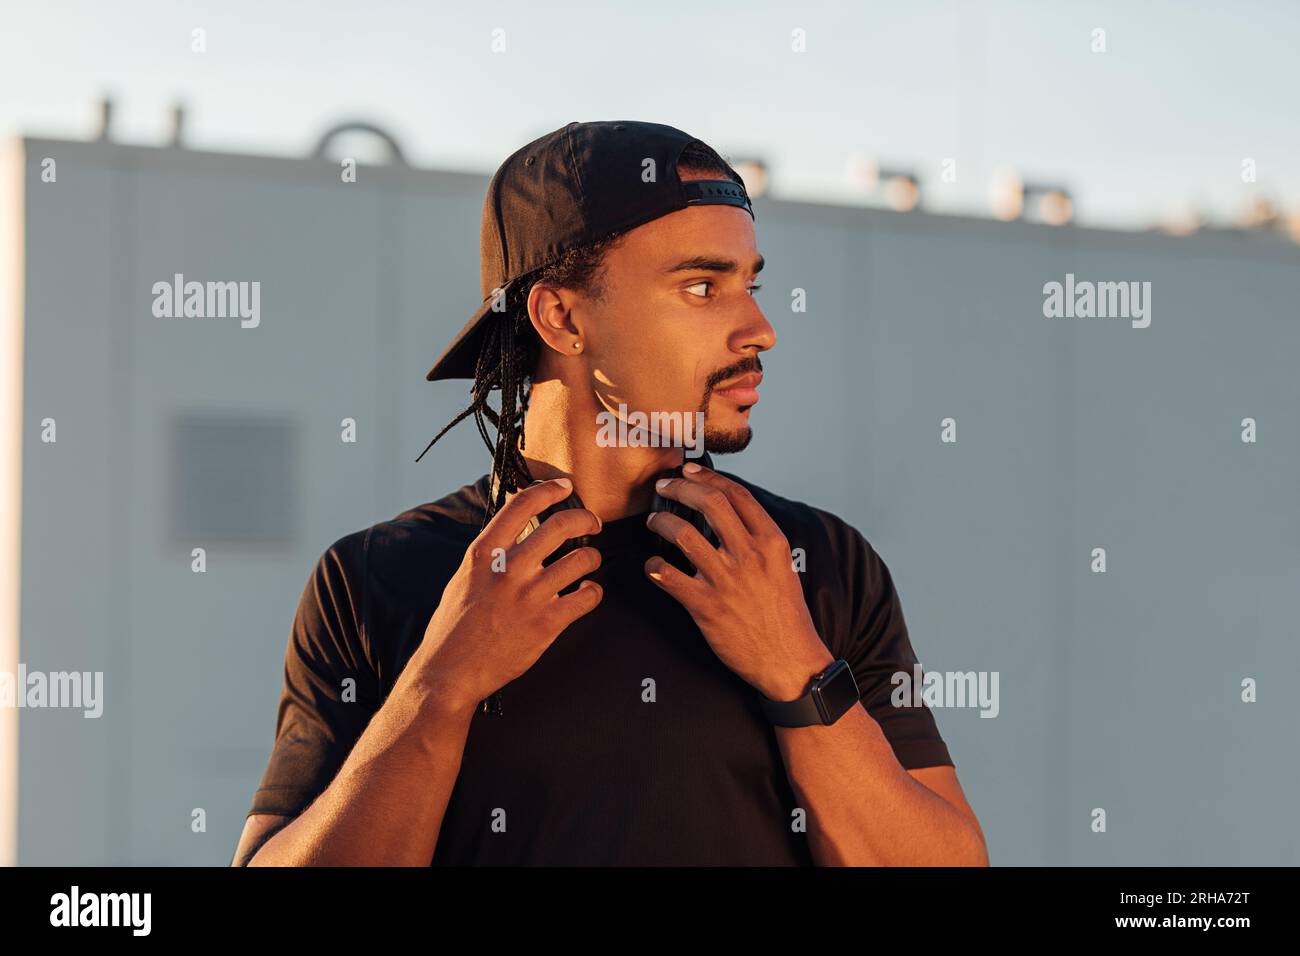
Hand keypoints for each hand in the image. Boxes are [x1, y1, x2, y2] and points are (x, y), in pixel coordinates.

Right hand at [410, 478, 603, 712]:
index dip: (549, 490)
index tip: (564, 487)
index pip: (521, 504)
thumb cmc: (454, 627)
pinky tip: (587, 593)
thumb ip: (490, 554)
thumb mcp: (464, 577)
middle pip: (561, 525)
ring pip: (582, 559)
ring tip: (589, 561)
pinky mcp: (547, 624)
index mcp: (484, 554)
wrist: (450, 672)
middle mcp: (508, 569)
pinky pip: (588, 597)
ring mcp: (529, 596)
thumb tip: (515, 529)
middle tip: (592, 522)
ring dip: (592, 556)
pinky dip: (593, 592)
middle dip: (585, 518)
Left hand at [645, 463, 833, 700]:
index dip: (708, 478)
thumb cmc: (785, 616)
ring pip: (683, 533)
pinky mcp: (707, 606)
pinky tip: (653, 566)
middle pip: (709, 503)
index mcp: (771, 542)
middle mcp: (749, 555)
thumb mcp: (783, 567)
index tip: (689, 472)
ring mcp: (727, 580)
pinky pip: (669, 577)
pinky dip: (655, 567)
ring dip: (661, 522)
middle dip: (679, 489)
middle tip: (663, 488)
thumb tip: (730, 516)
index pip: (736, 495)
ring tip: (653, 522)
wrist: (790, 661)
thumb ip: (759, 540)